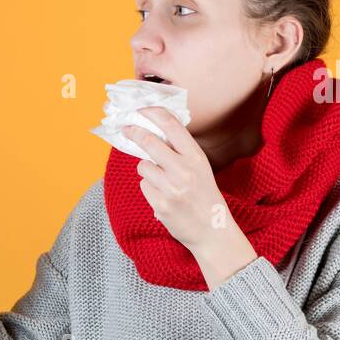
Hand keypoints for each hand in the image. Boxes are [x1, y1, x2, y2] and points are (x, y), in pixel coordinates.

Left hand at [122, 106, 237, 252]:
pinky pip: (144, 186)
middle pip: (150, 142)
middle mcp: (184, 171)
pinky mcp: (160, 204)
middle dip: (135, 133)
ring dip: (147, 170)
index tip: (141, 109)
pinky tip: (163, 195)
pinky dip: (149, 188)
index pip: (172, 127)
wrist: (212, 231)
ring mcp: (171, 188)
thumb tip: (153, 131)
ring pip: (143, 166)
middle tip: (127, 128)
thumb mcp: (200, 168)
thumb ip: (181, 151)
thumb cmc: (204, 196)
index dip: (154, 114)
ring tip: (163, 180)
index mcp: (197, 158)